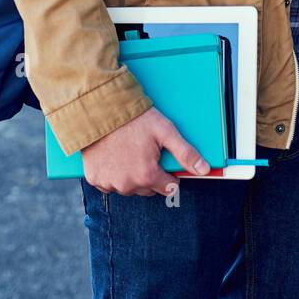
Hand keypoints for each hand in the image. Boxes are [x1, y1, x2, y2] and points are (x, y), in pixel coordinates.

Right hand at [81, 107, 210, 196]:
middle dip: (150, 175)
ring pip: (128, 188)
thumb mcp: (164, 130)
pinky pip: (109, 184)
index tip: (162, 161)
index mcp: (147, 175)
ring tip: (128, 152)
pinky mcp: (94, 178)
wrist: (100, 109)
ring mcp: (109, 183)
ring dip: (131, 176)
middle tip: (145, 153)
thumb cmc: (134, 119)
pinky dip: (112, 174)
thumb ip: (185, 152)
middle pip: (148, 189)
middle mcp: (128, 184)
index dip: (169, 174)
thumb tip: (204, 170)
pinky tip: (114, 157)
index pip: (168, 188)